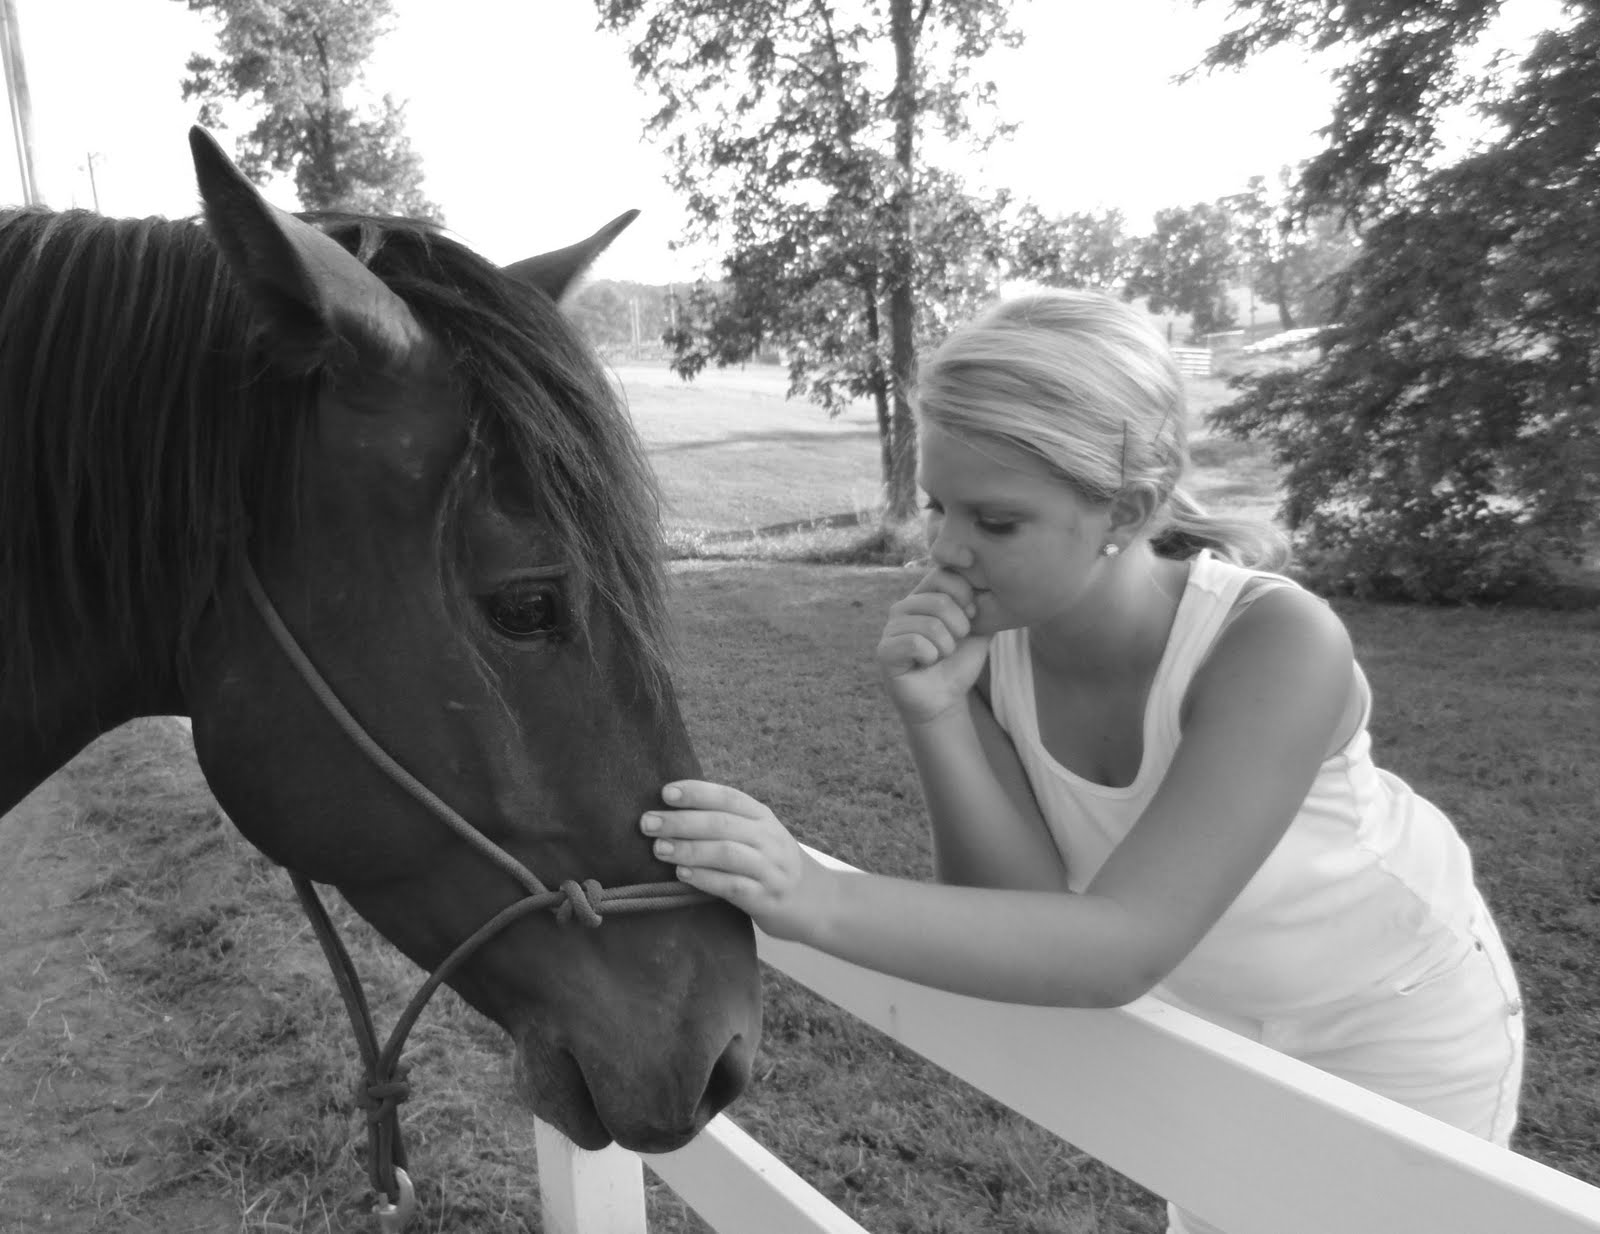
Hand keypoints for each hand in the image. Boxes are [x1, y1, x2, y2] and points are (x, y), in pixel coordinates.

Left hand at [641, 780, 831, 942]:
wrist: (821, 903)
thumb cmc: (775, 865)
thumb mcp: (760, 836)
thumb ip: (728, 823)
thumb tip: (674, 811)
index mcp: (763, 818)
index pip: (728, 797)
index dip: (696, 792)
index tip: (665, 792)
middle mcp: (769, 839)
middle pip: (721, 823)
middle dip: (681, 821)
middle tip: (647, 822)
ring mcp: (770, 869)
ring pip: (726, 852)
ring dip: (688, 848)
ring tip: (658, 848)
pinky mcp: (767, 898)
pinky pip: (733, 886)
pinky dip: (705, 878)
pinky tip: (682, 875)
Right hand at [876, 567, 993, 723]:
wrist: (944, 699)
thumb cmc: (959, 662)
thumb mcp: (979, 629)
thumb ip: (984, 604)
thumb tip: (990, 583)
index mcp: (924, 596)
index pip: (942, 575)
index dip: (965, 595)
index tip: (973, 615)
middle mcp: (903, 607)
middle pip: (940, 601)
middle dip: (960, 628)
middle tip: (955, 644)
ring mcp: (891, 628)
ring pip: (930, 625)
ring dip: (946, 647)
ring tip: (940, 656)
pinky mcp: (884, 650)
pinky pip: (915, 643)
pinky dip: (931, 657)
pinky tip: (926, 663)